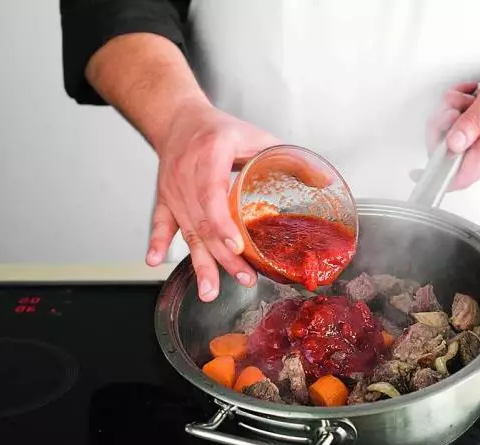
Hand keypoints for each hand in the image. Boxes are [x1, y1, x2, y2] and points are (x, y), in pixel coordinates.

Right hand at [146, 101, 279, 301]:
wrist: (178, 119)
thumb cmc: (220, 129)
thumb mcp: (255, 135)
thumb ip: (288, 157)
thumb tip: (324, 180)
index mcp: (211, 152)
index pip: (212, 191)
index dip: (222, 222)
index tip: (237, 246)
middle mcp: (187, 171)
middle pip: (203, 220)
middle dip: (223, 255)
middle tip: (245, 278)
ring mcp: (173, 187)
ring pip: (186, 229)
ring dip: (201, 261)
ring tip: (210, 291)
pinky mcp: (164, 197)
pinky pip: (160, 222)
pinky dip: (158, 242)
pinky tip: (156, 261)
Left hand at [425, 61, 479, 190]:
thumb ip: (474, 121)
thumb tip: (453, 144)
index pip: (461, 177)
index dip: (437, 179)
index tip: (417, 173)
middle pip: (445, 151)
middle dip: (440, 127)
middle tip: (455, 108)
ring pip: (446, 134)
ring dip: (448, 111)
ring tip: (467, 98)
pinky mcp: (477, 129)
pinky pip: (454, 122)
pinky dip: (454, 105)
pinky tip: (469, 96)